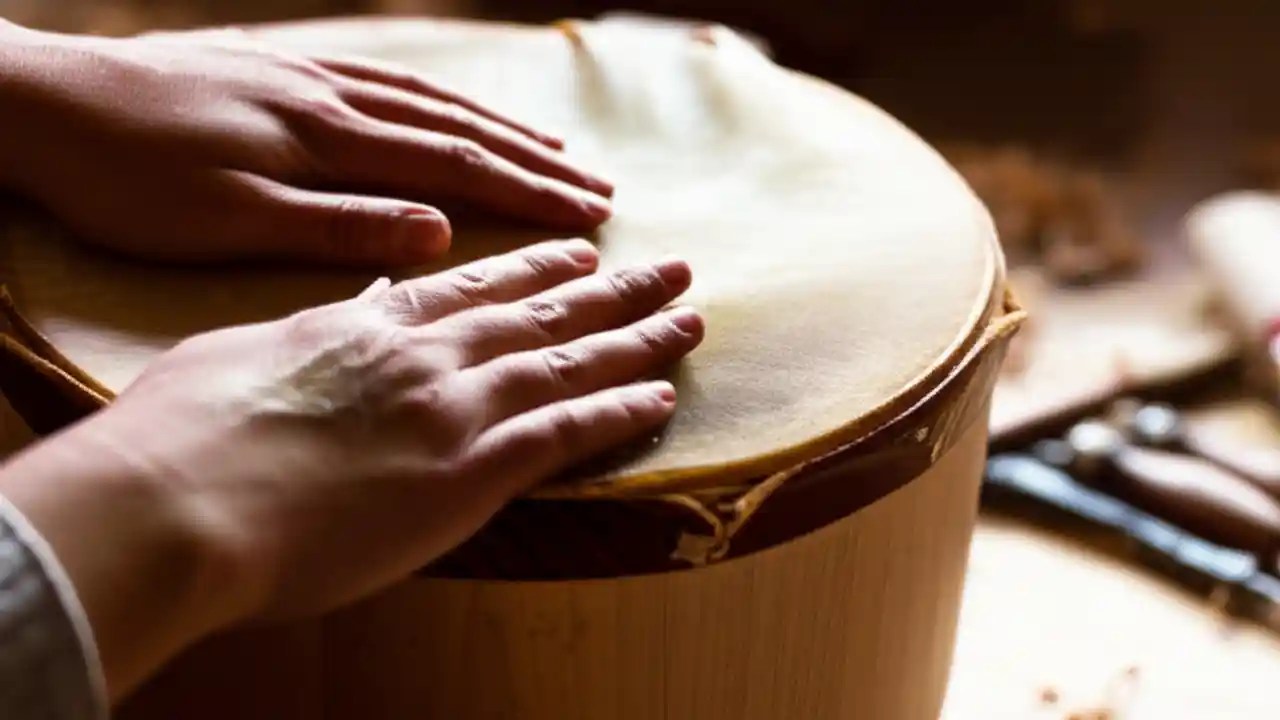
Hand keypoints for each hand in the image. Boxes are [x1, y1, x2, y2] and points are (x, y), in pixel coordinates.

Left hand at [0, 22, 612, 264]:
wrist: (42, 102)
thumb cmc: (129, 180)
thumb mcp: (229, 222)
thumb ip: (338, 228)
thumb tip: (440, 237)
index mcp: (328, 142)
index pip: (455, 167)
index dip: (530, 194)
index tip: (592, 217)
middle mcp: (332, 99)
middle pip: (457, 127)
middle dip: (534, 162)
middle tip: (600, 189)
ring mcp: (307, 77)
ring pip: (426, 98)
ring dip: (498, 125)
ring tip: (552, 147)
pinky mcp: (279, 69)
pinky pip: (381, 77)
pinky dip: (435, 96)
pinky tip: (450, 105)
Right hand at [0, 240, 700, 697]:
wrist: (179, 501)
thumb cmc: (184, 434)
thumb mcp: (248, 353)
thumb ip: (316, 332)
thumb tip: (348, 311)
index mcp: (370, 324)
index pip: (474, 284)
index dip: (537, 265)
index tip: (580, 250)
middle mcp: (427, 355)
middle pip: (543, 310)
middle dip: (615, 287)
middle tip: (671, 268)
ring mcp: (454, 410)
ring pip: (570, 361)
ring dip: (638, 337)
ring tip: (689, 318)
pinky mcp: (469, 475)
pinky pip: (565, 434)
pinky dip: (617, 411)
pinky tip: (658, 397)